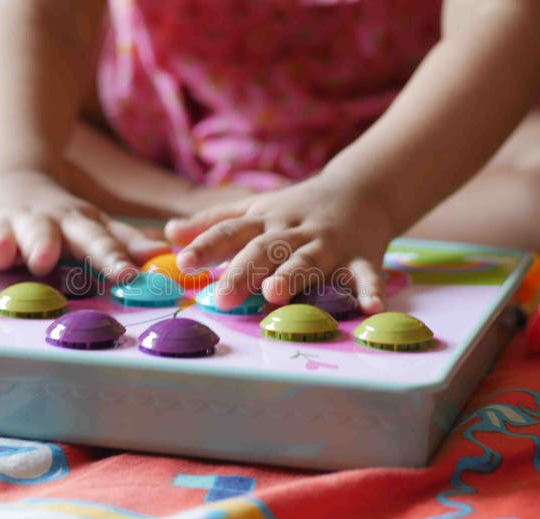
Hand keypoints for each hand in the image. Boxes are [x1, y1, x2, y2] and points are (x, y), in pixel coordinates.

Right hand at [0, 171, 168, 277]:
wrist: (16, 178)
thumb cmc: (64, 217)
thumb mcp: (96, 225)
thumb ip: (125, 240)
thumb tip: (165, 254)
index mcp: (76, 223)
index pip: (97, 240)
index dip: (112, 257)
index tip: (128, 275)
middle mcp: (42, 223)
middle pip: (46, 234)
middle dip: (46, 244)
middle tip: (46, 259)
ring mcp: (7, 225)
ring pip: (2, 233)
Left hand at [165, 175, 392, 312]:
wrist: (362, 190)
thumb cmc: (297, 208)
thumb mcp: (255, 209)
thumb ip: (214, 223)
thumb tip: (169, 233)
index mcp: (265, 220)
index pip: (231, 231)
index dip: (207, 246)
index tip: (183, 262)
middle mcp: (294, 231)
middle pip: (265, 250)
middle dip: (243, 272)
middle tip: (222, 297)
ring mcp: (328, 243)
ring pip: (308, 260)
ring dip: (293, 276)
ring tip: (276, 293)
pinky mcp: (362, 256)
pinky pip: (365, 275)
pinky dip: (369, 290)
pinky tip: (370, 308)